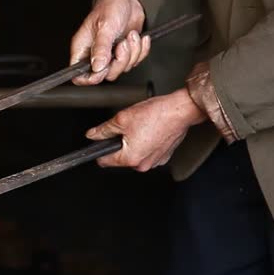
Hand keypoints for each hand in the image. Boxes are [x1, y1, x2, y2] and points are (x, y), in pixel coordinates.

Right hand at [70, 0, 149, 84]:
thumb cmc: (110, 6)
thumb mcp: (105, 27)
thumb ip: (101, 48)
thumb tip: (97, 67)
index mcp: (83, 50)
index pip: (80, 76)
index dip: (92, 78)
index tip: (104, 68)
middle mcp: (95, 55)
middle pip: (106, 75)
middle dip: (119, 61)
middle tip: (122, 45)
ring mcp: (111, 55)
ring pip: (122, 68)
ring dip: (132, 53)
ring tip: (130, 36)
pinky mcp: (124, 53)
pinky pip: (135, 62)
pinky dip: (141, 50)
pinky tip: (138, 37)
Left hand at [86, 89, 206, 170]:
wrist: (180, 110)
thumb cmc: (157, 114)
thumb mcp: (122, 118)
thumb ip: (103, 129)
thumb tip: (93, 135)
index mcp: (130, 158)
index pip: (103, 161)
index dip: (99, 150)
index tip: (100, 142)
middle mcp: (142, 164)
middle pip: (120, 158)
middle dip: (119, 145)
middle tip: (126, 129)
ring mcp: (154, 162)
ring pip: (134, 155)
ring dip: (133, 145)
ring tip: (140, 129)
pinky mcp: (163, 157)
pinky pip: (147, 153)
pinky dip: (146, 145)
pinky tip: (149, 132)